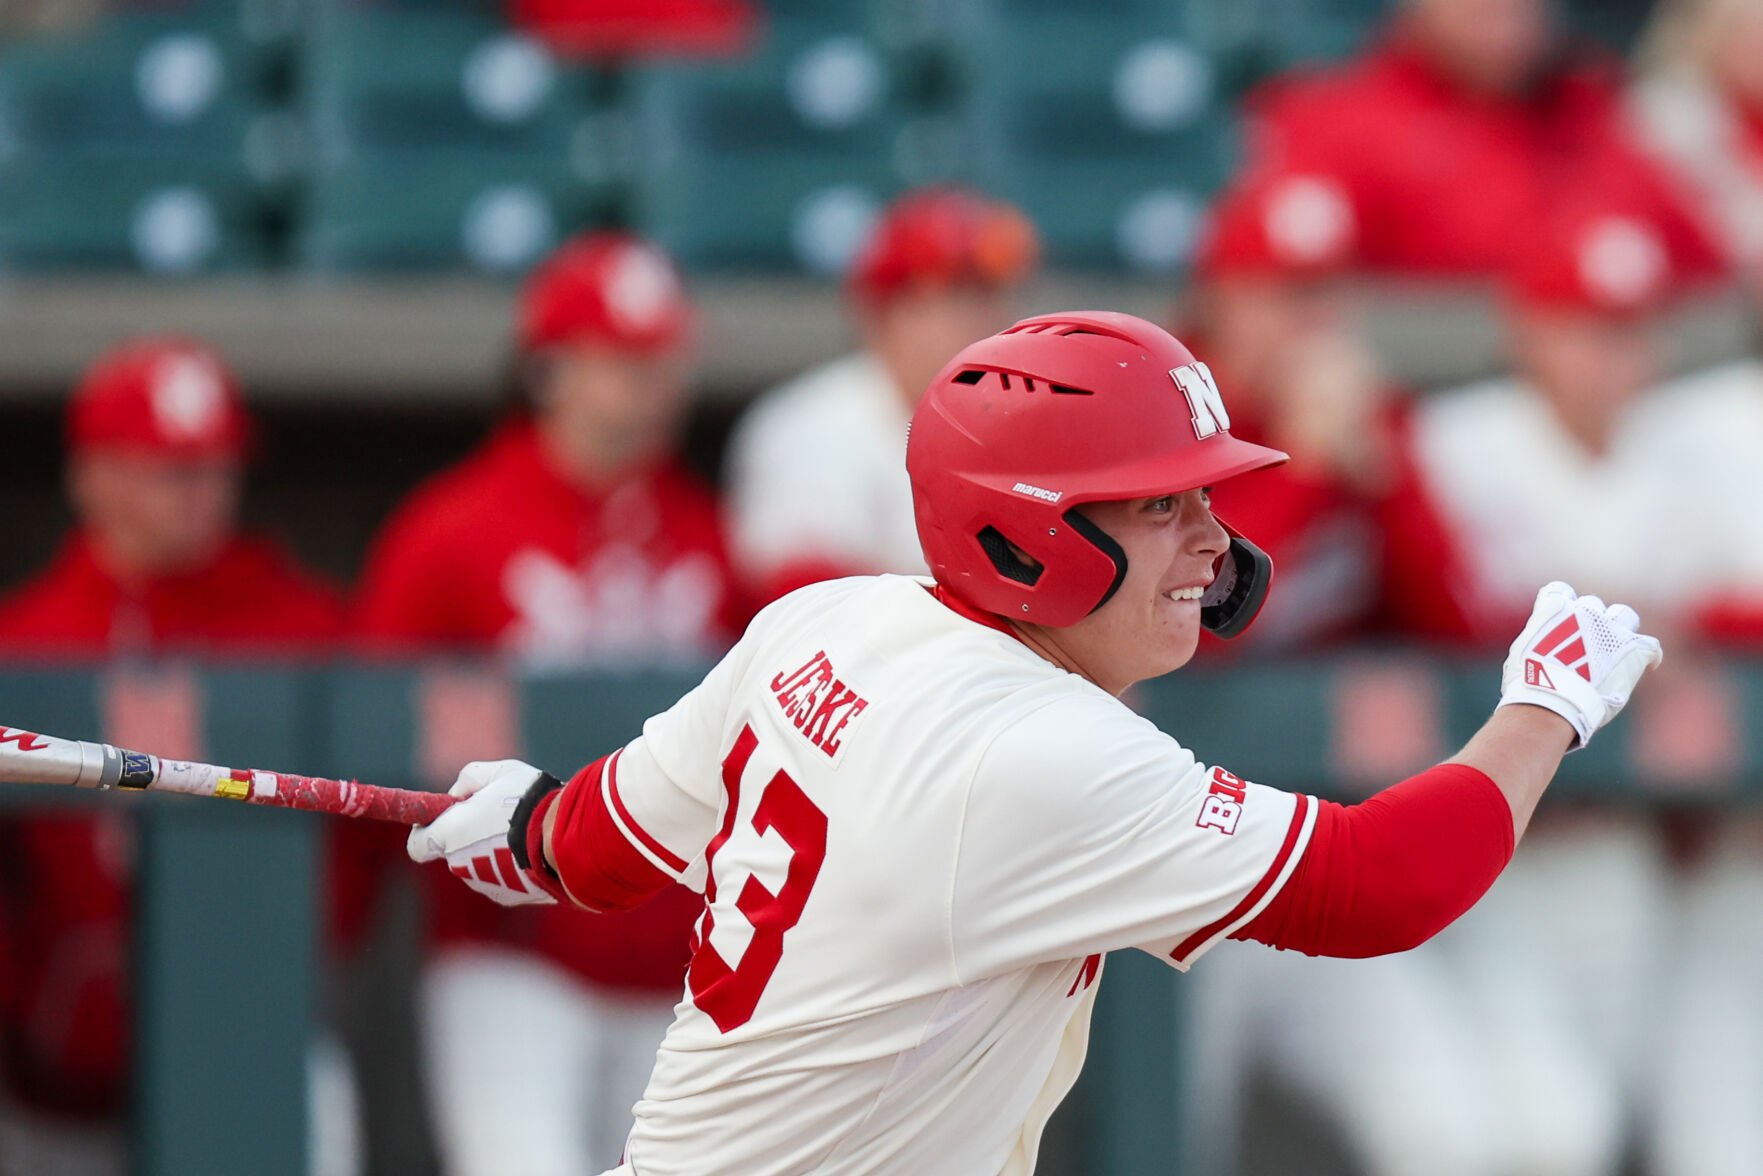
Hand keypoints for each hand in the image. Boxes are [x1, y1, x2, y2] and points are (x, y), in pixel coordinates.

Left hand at [407, 760, 559, 905]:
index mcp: (448, 835)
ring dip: (495, 851)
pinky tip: (536, 851)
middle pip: (455, 852)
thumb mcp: (498, 772)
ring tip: (525, 834)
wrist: (564, 840)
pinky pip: (506, 880)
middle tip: (499, 817)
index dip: (428, 830)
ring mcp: (486, 886)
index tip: (448, 816)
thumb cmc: (528, 802)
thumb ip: (469, 780)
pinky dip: (514, 867)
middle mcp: (460, 866)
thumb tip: (461, 795)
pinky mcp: (510, 898)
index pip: (417, 844)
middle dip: (470, 836)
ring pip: (482, 866)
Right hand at [1497, 581, 1663, 748]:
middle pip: (1593, 606)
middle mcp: (1585, 612)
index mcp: (1554, 607)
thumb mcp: (1519, 653)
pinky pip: (1650, 646)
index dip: (1561, 604)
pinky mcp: (1634, 650)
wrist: (1552, 700)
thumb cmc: (1527, 683)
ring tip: (1617, 650)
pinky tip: (1647, 665)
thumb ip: (1537, 641)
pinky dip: (1648, 655)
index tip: (1560, 619)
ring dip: (1621, 630)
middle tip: (1585, 645)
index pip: (1559, 590)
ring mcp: (1612, 629)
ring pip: (1625, 617)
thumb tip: (1541, 651)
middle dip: (1590, 622)